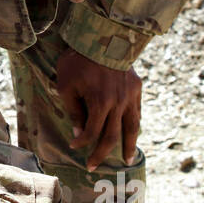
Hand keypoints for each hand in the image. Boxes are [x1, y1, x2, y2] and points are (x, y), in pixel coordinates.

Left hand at [55, 47, 141, 169]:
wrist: (102, 35)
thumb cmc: (78, 60)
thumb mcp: (66, 85)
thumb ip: (73, 111)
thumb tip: (79, 133)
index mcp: (100, 103)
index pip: (92, 132)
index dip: (82, 142)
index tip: (74, 146)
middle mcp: (118, 103)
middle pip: (111, 136)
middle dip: (101, 154)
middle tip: (93, 166)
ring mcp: (130, 96)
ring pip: (132, 127)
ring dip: (128, 145)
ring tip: (127, 160)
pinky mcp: (137, 87)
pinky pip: (137, 112)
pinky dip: (134, 125)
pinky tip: (133, 134)